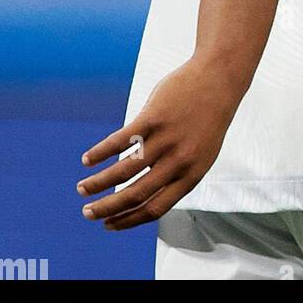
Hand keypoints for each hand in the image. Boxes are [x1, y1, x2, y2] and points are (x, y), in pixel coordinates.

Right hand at [76, 55, 241, 230]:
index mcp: (192, 175)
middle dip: (107, 208)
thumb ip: (176, 173)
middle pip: (135, 194)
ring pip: (124, 170)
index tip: (109, 224)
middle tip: (88, 213)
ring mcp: (166, 139)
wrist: (220, 78)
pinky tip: (87, 159)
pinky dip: (100, 152)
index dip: (128, 221)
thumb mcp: (201, 153)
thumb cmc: (207, 118)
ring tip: (82, 188)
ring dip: (98, 183)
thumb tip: (142, 192)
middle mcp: (178, 161)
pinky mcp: (154, 117)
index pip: (155, 208)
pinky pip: (120, 140)